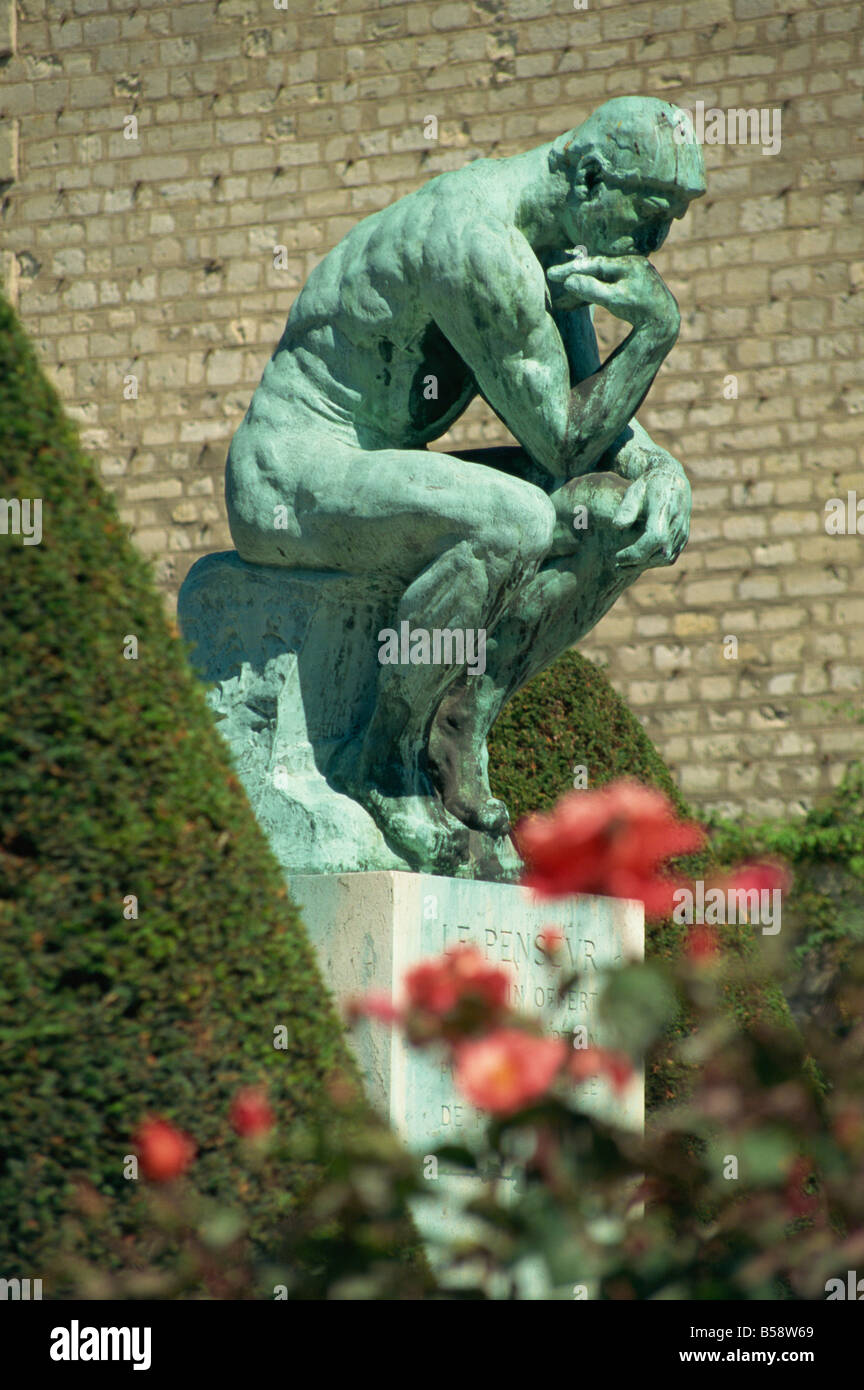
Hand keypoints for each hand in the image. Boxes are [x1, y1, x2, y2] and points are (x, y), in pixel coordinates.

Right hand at [547, 253, 679, 342]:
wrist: (664, 320)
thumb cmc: (640, 309)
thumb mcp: (615, 300)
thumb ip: (592, 290)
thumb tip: (569, 282)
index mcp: (626, 263)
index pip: (593, 264)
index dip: (571, 269)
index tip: (551, 274)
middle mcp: (628, 264)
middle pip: (594, 269)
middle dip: (573, 275)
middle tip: (551, 276)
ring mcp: (629, 274)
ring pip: (598, 280)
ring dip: (580, 289)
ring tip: (560, 302)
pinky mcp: (629, 286)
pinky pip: (605, 287)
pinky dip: (591, 295)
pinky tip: (575, 304)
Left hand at [612, 463, 690, 569]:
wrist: (671, 479)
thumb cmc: (648, 485)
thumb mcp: (634, 491)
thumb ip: (626, 508)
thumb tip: (616, 526)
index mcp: (665, 509)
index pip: (655, 538)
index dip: (636, 552)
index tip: (618, 557)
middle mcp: (677, 522)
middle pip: (660, 553)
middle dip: (637, 563)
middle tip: (616, 565)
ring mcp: (683, 531)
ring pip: (665, 559)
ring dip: (644, 565)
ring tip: (623, 566)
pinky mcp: (683, 538)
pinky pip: (670, 557)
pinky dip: (653, 562)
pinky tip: (637, 561)